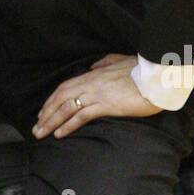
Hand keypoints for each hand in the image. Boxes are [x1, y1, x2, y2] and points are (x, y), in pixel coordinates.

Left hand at [32, 54, 162, 139]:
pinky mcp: (107, 105)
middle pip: (61, 98)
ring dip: (51, 121)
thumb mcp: (120, 60)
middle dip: (46, 114)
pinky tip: (60, 134)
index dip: (51, 100)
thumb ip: (104, 63)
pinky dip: (68, 125)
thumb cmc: (142, 69)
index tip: (43, 112)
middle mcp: (91, 83)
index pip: (65, 87)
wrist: (158, 75)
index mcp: (93, 74)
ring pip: (67, 108)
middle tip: (36, 128)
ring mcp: (98, 94)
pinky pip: (82, 115)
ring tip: (41, 133)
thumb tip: (93, 66)